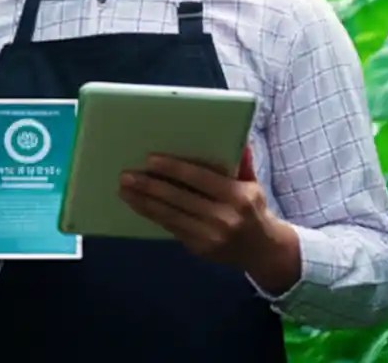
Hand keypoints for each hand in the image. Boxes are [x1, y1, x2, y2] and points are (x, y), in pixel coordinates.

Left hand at [118, 146, 300, 293]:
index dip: (174, 169)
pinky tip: (137, 204)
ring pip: (170, 215)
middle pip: (179, 198)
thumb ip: (241, 162)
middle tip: (126, 174)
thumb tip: (237, 136)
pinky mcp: (199, 248)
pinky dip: (152, 215)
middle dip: (150, 186)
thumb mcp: (253, 184)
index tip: (150, 159)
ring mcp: (210, 236)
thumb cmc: (253, 209)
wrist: (264, 250)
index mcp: (239, 196)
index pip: (200, 178)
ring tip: (124, 189)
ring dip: (143, 201)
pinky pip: (170, 227)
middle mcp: (224, 217)